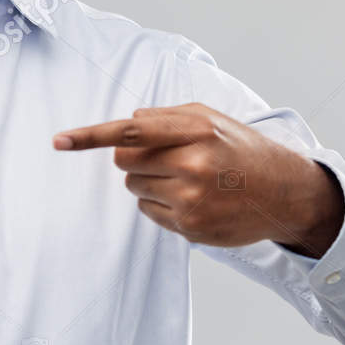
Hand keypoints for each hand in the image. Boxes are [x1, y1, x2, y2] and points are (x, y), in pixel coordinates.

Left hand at [53, 102, 343, 255]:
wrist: (285, 192)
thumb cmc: (242, 151)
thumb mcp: (211, 119)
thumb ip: (167, 117)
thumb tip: (127, 122)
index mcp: (196, 129)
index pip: (131, 132)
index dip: (91, 136)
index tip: (59, 141)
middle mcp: (193, 163)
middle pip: (124, 162)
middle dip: (136, 160)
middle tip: (168, 160)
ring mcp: (192, 199)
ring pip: (134, 189)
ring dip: (150, 183)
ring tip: (187, 180)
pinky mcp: (191, 228)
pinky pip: (149, 213)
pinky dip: (162, 206)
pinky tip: (193, 200)